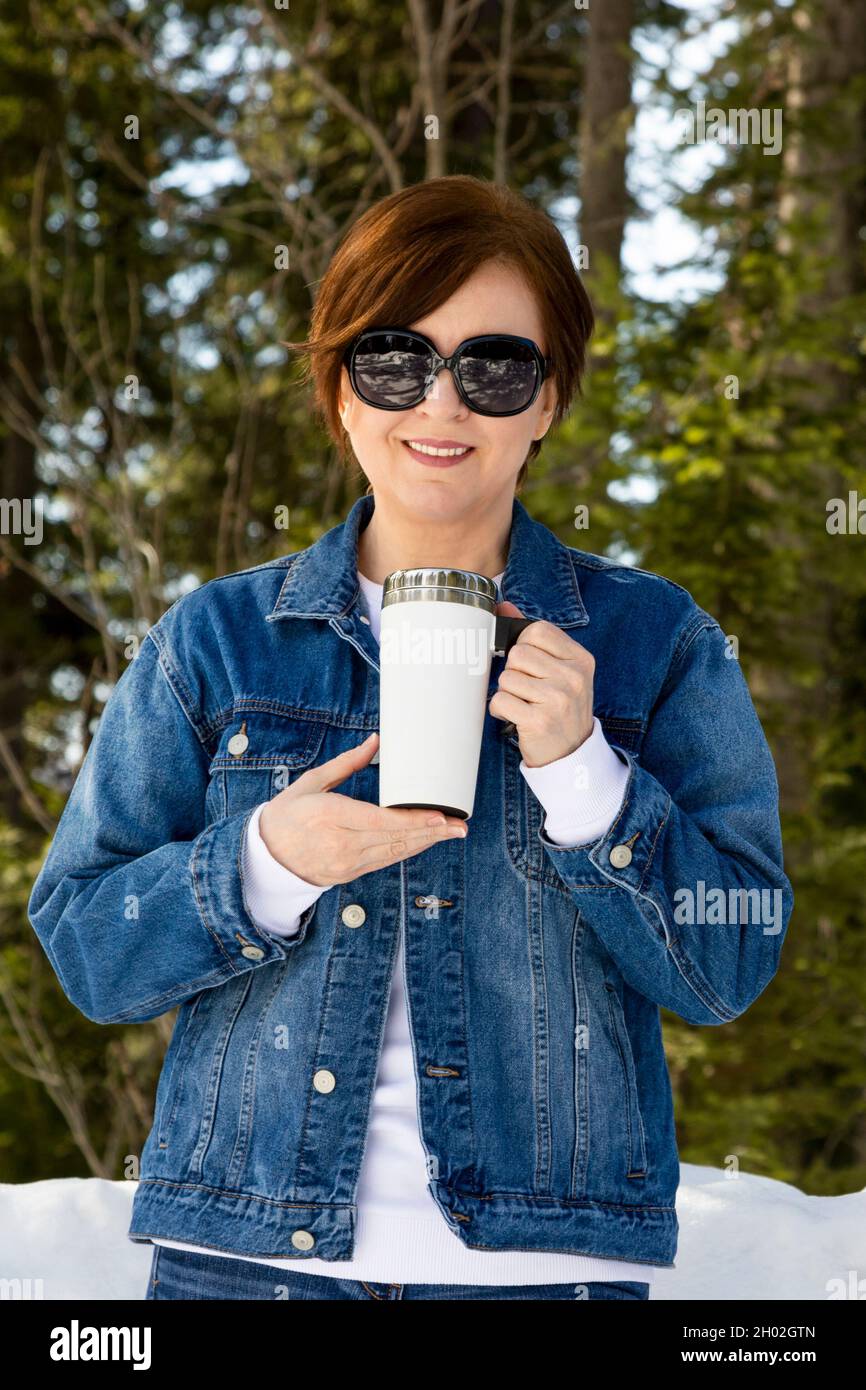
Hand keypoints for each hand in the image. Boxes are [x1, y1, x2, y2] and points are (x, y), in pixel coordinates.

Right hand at [258, 733, 467, 885]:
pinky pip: (385, 862)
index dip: (413, 820)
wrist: (265, 856)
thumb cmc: (287, 814)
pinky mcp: (349, 874)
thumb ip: (347, 763)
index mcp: (330, 815)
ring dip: (424, 843)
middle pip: (395, 839)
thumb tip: (376, 742)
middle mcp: (341, 843)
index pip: (381, 821)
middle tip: (458, 826)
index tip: (438, 816)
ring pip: (394, 853)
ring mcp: (346, 863)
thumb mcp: (312, 781)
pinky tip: (424, 842)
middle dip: (430, 832)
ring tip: (450, 833)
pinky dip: (406, 851)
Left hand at [489, 600, 594, 767]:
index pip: (537, 630)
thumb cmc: (560, 707)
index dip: (523, 645)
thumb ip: (533, 638)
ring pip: (507, 678)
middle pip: (518, 654)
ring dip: (507, 692)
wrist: (572, 755)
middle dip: (514, 672)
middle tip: (527, 690)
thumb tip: (504, 605)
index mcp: (580, 659)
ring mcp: (559, 699)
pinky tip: (515, 717)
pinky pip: (500, 701)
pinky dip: (500, 710)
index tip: (529, 664)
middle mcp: (574, 677)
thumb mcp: (559, 670)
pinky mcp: (540, 721)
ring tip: (523, 705)